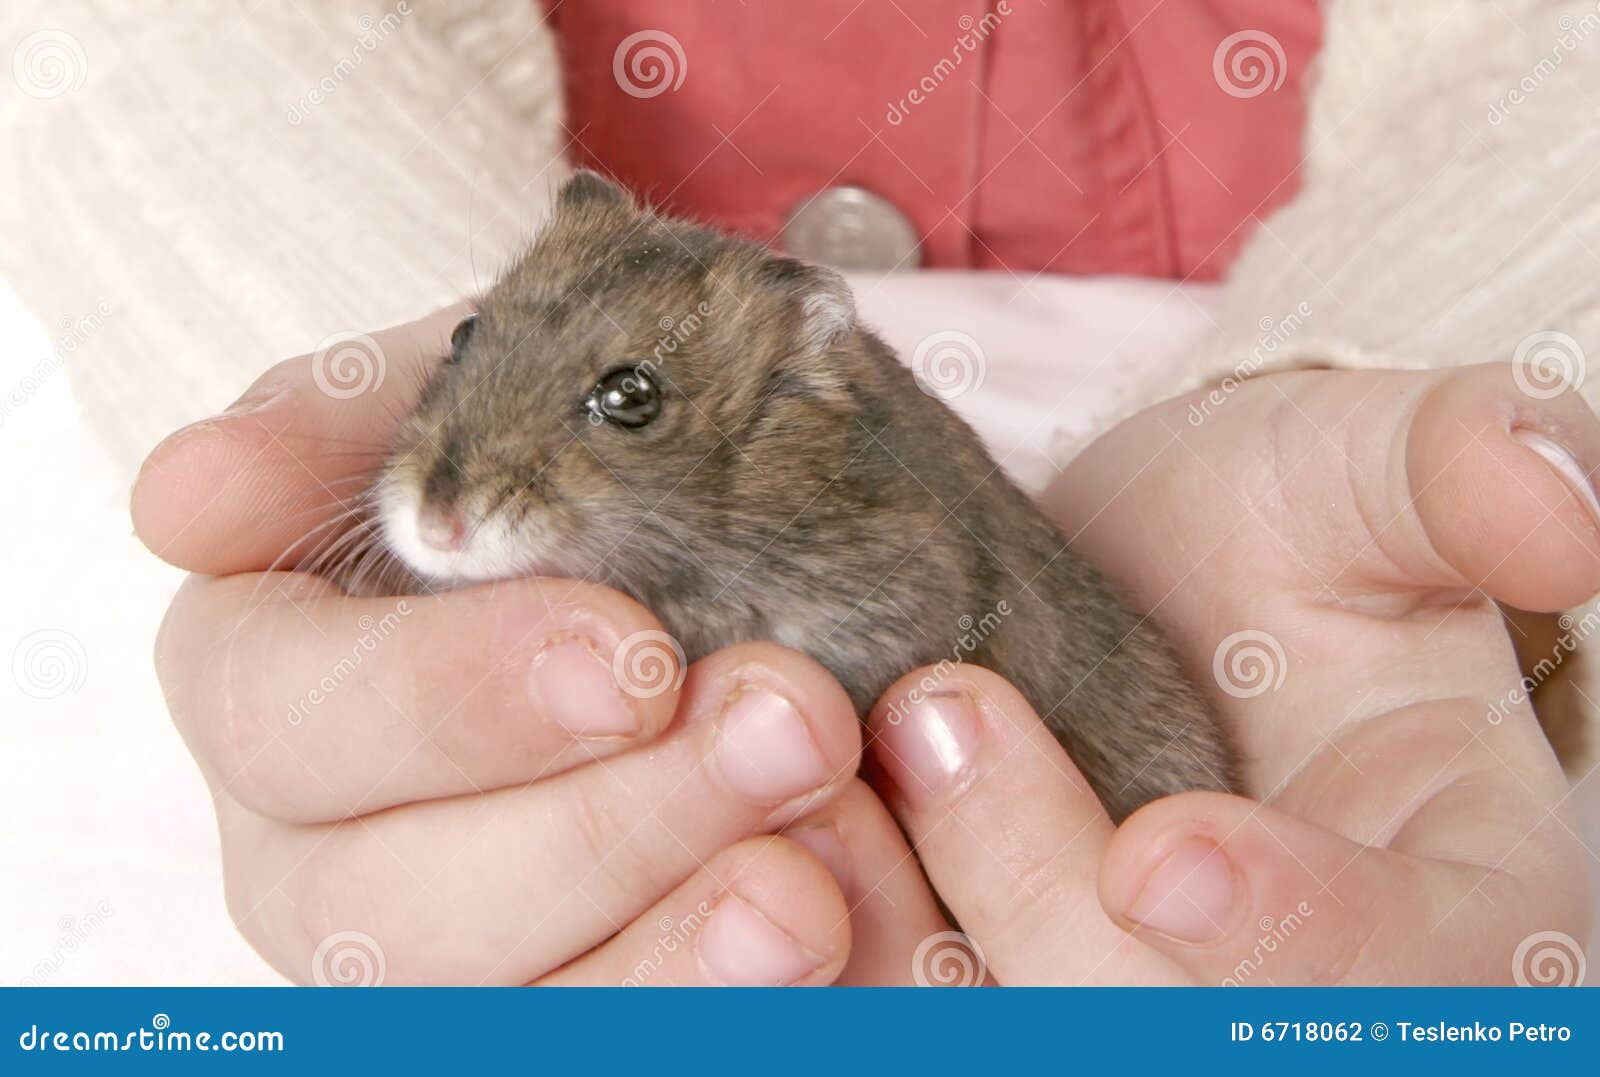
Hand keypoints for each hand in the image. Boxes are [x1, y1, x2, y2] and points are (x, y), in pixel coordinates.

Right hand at [133, 309, 866, 984]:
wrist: (670, 551)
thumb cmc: (546, 469)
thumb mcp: (460, 402)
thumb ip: (332, 428)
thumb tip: (187, 499)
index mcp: (265, 688)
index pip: (281, 715)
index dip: (449, 698)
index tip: (637, 657)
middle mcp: (315, 852)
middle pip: (388, 905)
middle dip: (601, 827)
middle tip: (786, 725)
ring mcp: (433, 959)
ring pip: (498, 1009)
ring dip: (665, 953)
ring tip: (811, 877)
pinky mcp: (545, 1001)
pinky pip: (603, 1041)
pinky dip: (710, 1004)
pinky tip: (817, 929)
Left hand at [802, 364, 1594, 983]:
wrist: (1149, 592)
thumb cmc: (1280, 539)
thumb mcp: (1371, 485)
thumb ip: (1458, 478)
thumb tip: (1568, 506)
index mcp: (1453, 917)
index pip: (1402, 979)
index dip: (1289, 943)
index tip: (1167, 855)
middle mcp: (1275, 1001)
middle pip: (1165, 1031)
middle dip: (1044, 902)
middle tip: (941, 714)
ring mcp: (1120, 998)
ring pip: (1012, 1033)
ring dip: (900, 944)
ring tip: (812, 781)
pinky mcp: (987, 983)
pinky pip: (908, 1002)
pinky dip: (829, 950)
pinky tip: (762, 834)